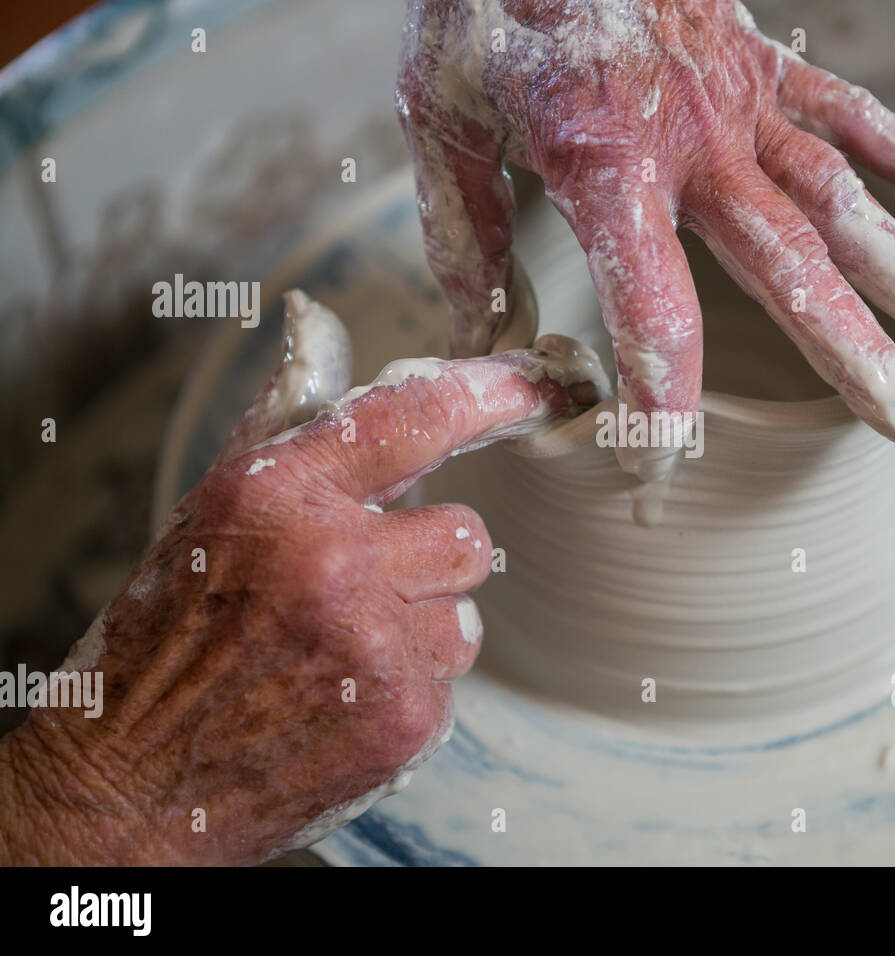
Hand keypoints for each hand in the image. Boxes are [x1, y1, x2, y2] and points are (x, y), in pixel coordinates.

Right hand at [0, 295, 606, 864]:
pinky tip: (342, 698)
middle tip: (364, 588)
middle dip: (428, 560)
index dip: (495, 393)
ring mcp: (372, 643)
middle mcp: (331, 560)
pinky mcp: (404, 717)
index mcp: (279, 492)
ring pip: (465, 610)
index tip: (546, 385)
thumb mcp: (216, 510)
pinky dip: (408, 687)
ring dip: (419, 627)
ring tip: (341, 650)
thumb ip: (285, 416)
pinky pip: (450, 676)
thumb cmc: (173, 634)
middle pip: (464, 533)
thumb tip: (318, 322)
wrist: (135, 780)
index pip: (415, 416)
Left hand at [397, 0, 894, 478]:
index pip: (655, 313)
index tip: (661, 479)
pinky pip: (857, 115)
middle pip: (796, 275)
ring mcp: (743, 100)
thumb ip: (461, 226)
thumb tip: (479, 329)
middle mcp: (697, 143)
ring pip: (848, 205)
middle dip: (865, 363)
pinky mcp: (765, 62)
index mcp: (607, 164)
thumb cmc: (482, 2)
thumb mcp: (439, 110)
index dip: (660, 410)